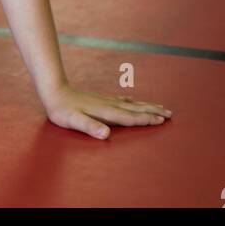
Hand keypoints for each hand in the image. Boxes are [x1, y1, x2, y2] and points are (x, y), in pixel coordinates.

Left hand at [44, 83, 172, 138]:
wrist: (53, 91)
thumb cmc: (62, 110)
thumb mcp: (73, 121)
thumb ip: (90, 126)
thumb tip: (105, 134)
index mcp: (105, 112)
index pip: (130, 118)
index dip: (146, 119)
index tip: (162, 120)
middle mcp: (109, 105)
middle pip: (135, 109)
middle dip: (153, 111)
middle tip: (170, 113)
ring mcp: (105, 101)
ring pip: (131, 104)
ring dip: (146, 106)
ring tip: (160, 107)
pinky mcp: (100, 100)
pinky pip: (121, 101)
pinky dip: (131, 102)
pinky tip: (132, 100)